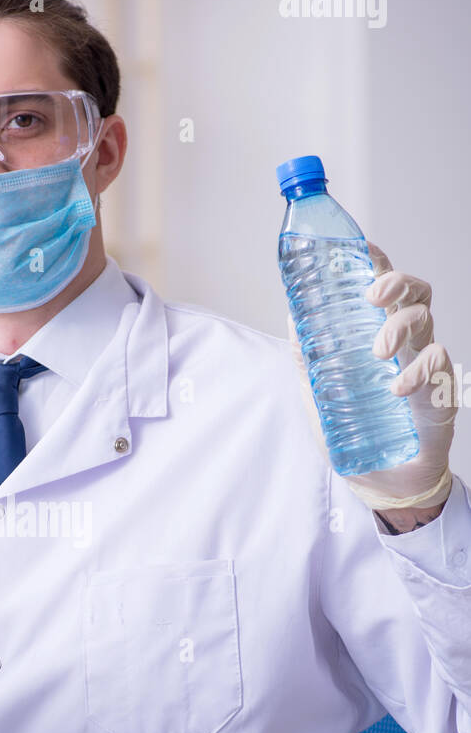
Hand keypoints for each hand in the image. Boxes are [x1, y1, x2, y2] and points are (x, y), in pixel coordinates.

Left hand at [287, 242, 454, 514]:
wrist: (384, 485)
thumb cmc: (358, 435)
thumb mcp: (321, 394)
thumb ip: (308, 359)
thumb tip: (290, 317)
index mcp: (381, 336)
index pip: (385, 290)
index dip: (378, 263)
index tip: (362, 248)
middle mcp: (408, 345)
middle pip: (414, 294)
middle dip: (396, 283)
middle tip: (373, 296)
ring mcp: (427, 367)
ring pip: (427, 321)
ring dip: (400, 327)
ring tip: (378, 351)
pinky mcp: (441, 394)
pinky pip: (439, 365)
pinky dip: (418, 372)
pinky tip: (397, 388)